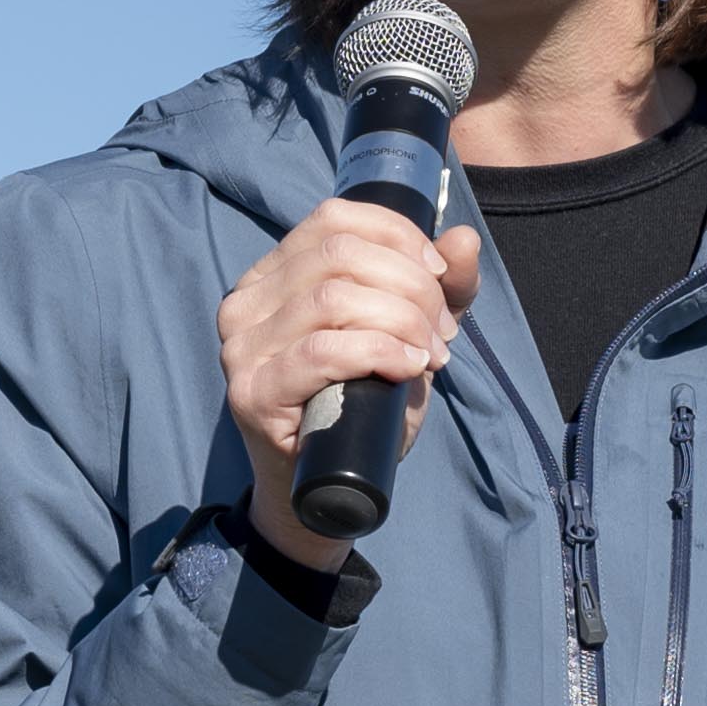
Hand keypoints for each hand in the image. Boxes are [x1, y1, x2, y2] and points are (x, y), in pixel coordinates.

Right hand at [216, 202, 485, 565]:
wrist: (327, 486)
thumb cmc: (363, 402)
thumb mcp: (408, 332)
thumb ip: (440, 287)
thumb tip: (465, 238)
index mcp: (273, 274)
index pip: (334, 218)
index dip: (398, 236)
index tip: (439, 276)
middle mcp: (245, 302)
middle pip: (341, 254)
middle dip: (412, 285)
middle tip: (442, 332)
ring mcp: (242, 348)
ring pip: (334, 297)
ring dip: (402, 321)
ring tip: (428, 356)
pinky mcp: (253, 392)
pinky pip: (323, 350)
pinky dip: (378, 351)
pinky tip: (406, 367)